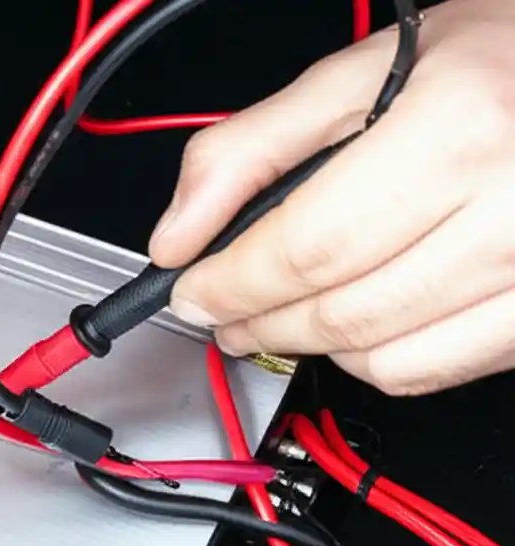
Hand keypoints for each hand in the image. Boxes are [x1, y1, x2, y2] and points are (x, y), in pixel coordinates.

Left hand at [149, 0, 514, 395]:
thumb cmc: (490, 61)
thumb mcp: (358, 71)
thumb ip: (250, 148)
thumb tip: (178, 233)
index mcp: (457, 128)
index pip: (309, 246)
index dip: (232, 284)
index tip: (192, 292)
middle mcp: (513, 205)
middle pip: (343, 310)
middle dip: (258, 322)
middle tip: (223, 312)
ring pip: (386, 357)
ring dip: (309, 348)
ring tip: (276, 316)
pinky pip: (437, 370)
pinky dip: (373, 362)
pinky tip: (350, 327)